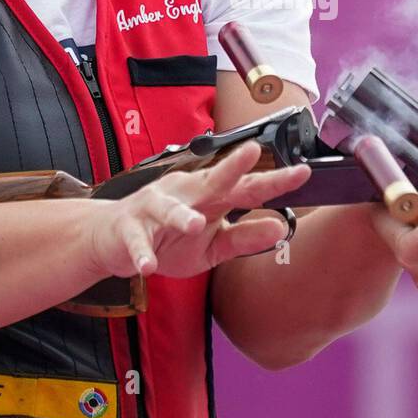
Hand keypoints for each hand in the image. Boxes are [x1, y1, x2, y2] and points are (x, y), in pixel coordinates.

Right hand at [88, 141, 311, 279]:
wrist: (113, 240)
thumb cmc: (168, 238)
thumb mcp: (212, 246)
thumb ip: (243, 238)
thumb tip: (280, 229)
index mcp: (210, 196)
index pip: (247, 187)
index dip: (274, 181)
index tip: (303, 172)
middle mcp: (185, 194)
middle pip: (212, 181)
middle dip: (231, 167)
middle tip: (251, 152)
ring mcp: (155, 209)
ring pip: (170, 209)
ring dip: (181, 216)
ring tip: (195, 224)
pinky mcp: (130, 229)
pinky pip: (138, 241)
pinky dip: (142, 253)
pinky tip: (149, 265)